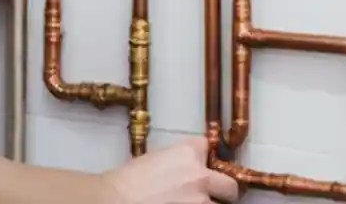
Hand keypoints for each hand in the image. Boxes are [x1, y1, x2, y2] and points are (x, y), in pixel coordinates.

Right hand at [100, 138, 239, 203]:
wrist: (115, 200)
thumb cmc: (124, 183)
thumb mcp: (151, 160)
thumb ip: (173, 163)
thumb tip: (181, 173)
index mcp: (186, 153)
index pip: (207, 147)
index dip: (202, 157)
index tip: (199, 164)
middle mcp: (201, 175)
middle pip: (230, 185)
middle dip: (224, 191)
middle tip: (213, 196)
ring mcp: (202, 201)